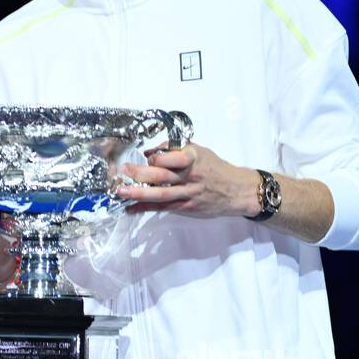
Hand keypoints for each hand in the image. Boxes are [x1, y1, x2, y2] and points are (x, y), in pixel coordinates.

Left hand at [115, 143, 257, 217]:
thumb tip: (151, 152)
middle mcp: (190, 175)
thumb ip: (176, 150)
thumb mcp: (200, 152)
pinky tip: (131, 208)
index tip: (146, 157)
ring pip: (160, 193)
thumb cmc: (216, 169)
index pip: (169, 156)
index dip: (154, 157)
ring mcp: (188, 193)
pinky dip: (146, 208)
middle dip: (139, 174)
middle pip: (161, 175)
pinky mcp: (187, 207)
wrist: (237, 191)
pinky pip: (163, 207)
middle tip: (122, 172)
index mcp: (193, 157)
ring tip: (121, 192)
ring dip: (138, 193)